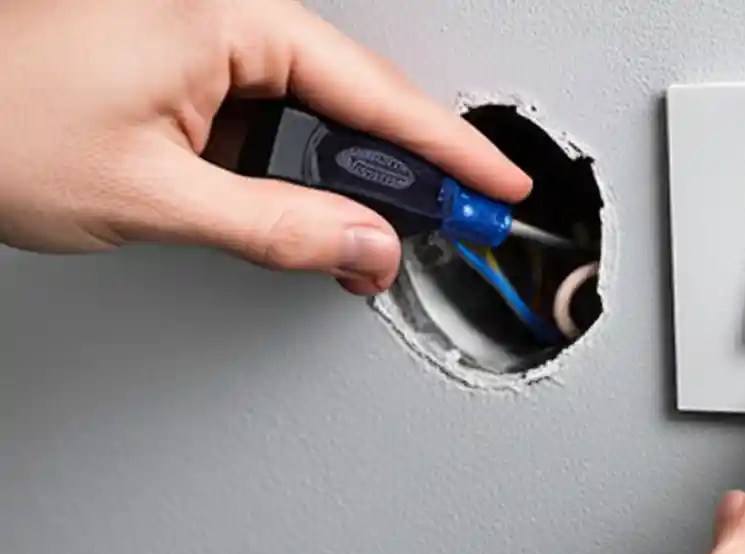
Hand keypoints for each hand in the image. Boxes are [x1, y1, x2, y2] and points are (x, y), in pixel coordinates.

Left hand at [0, 0, 529, 294]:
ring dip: (346, 180)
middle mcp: (218, 20)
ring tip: (375, 237)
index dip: (447, 147)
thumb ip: (277, 227)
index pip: (371, 92)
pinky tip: (313, 215)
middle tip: (456, 223)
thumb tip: (365, 245)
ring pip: (311, 116)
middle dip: (404, 171)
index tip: (497, 184)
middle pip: (352, 100)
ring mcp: (199, 45)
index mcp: (221, 20)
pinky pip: (267, 122)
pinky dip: (297, 174)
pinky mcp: (181, 75)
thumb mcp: (154, 196)